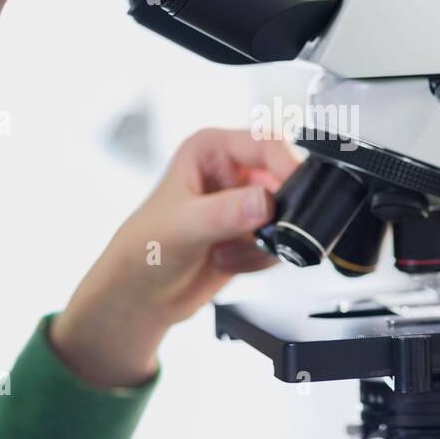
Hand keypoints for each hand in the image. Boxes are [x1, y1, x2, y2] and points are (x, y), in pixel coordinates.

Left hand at [48, 128, 299, 386]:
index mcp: (211, 149)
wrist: (140, 295)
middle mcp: (232, 171)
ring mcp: (245, 203)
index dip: (287, 164)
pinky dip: (260, 259)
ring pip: (288, 215)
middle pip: (285, 178)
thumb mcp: (182, 226)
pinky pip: (283, 242)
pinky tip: (228, 263)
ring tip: (225, 253)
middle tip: (261, 235)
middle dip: (276, 214)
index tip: (299, 192)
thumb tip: (264, 202)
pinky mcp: (254, 233)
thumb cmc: (144, 249)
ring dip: (263, 242)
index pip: (266, 143)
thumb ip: (224, 212)